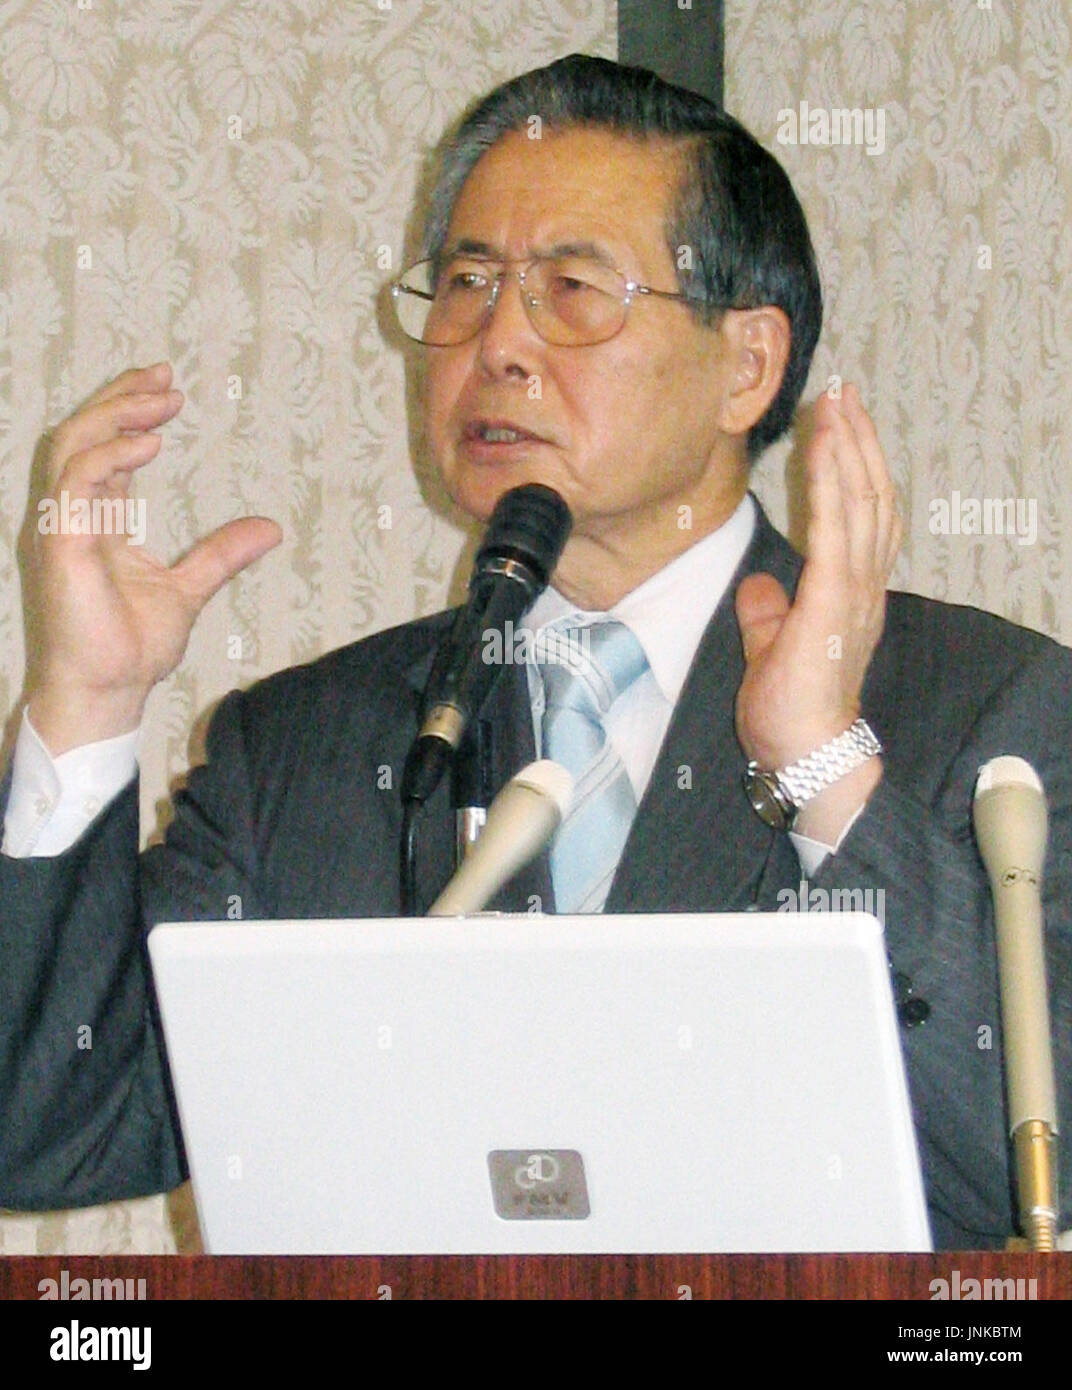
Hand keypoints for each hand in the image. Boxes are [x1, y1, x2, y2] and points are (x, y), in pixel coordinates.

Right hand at [23, 363, 281, 754]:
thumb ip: (222, 553)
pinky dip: (110, 455)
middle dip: (121, 398)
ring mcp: (63, 526)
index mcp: (97, 522)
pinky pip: (76, 481)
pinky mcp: (61, 541)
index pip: (104, 451)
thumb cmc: (131, 647)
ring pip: (73, 446)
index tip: (168, 387)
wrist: (108, 690)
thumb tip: (270, 528)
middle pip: (83, 435)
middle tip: (164, 376)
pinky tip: (147, 445)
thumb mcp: (190, 588)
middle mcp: (74, 516)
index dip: (130, 414)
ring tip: (161, 400)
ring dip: (115, 415)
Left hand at [734, 384, 901, 839]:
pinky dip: (832, 483)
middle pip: (871, 497)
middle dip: (857, 441)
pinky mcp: (832, 599)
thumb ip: (768, 615)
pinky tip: (825, 448)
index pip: (861, 516)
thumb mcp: (771, 649)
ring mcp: (854, 590)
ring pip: (862, 502)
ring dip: (849, 448)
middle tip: (843, 393)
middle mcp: (863, 585)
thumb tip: (758, 586)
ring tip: (838, 403)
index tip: (839, 426)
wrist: (805, 751)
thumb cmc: (791, 711)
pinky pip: (836, 529)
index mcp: (850, 593)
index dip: (854, 469)